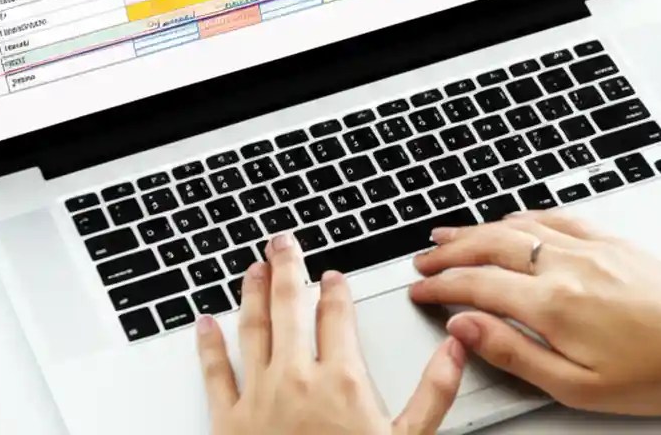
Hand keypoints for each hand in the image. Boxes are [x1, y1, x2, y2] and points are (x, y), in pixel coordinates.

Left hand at [198, 233, 467, 434]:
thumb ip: (434, 392)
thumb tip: (456, 348)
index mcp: (341, 380)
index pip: (336, 315)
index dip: (335, 289)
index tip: (333, 275)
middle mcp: (295, 378)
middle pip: (288, 306)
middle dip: (286, 268)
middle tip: (281, 243)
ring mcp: (257, 397)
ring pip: (252, 329)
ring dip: (251, 293)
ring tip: (252, 269)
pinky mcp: (227, 421)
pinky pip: (214, 373)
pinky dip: (208, 344)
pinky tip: (204, 324)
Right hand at [410, 212, 660, 416]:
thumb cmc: (659, 373)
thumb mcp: (577, 386)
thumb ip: (514, 353)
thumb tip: (466, 329)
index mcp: (554, 304)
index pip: (477, 284)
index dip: (441, 287)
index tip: (421, 291)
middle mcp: (568, 265)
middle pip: (490, 246)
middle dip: (449, 252)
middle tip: (424, 261)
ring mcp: (591, 247)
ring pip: (518, 226)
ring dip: (478, 229)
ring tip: (451, 234)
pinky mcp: (613, 241)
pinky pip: (555, 218)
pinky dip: (522, 217)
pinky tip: (513, 221)